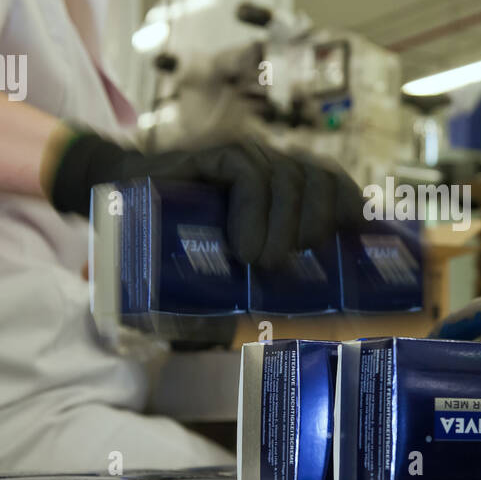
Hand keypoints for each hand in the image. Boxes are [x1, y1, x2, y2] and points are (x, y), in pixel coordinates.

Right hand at [45, 130, 365, 271]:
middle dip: (318, 222)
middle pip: (319, 180)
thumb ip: (260, 274)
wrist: (124, 204)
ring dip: (284, 225)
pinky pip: (250, 173)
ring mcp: (247, 156)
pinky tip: (243, 247)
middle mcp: (272, 165)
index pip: (334, 185)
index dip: (351, 208)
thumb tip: (296, 325)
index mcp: (285, 187)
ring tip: (264, 263)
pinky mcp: (218, 155)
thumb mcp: (228, 259)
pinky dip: (253, 211)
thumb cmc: (180, 241)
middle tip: (296, 263)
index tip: (356, 242)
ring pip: (289, 178)